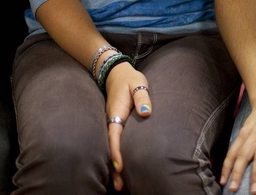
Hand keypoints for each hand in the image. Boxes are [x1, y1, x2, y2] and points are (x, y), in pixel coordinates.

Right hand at [104, 63, 150, 190]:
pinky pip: (114, 142)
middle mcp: (112, 119)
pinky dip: (115, 156)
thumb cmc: (131, 79)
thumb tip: (146, 113)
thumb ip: (142, 97)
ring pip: (111, 146)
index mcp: (116, 111)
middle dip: (113, 166)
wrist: (118, 73)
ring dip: (114, 165)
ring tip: (119, 185)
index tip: (119, 167)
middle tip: (119, 185)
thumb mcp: (138, 83)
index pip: (114, 134)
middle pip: (110, 146)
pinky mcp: (115, 124)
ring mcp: (112, 122)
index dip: (116, 151)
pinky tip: (120, 170)